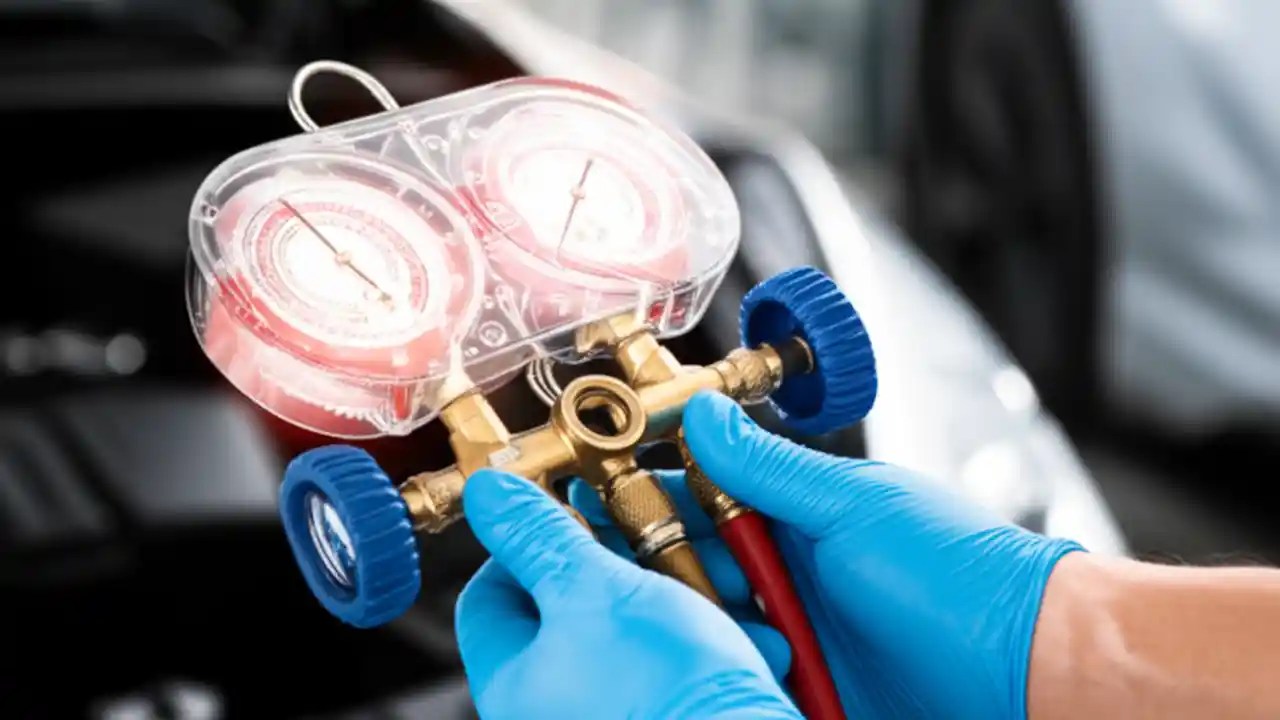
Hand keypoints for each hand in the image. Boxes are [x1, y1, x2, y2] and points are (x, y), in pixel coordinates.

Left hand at [455, 468, 802, 719]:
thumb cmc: (664, 692)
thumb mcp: (594, 590)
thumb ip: (538, 536)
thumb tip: (488, 494)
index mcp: (513, 683)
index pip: (490, 595)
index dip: (530, 543)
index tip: (575, 514)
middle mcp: (553, 707)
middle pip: (572, 603)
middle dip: (631, 560)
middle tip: (668, 536)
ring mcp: (611, 712)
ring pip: (638, 626)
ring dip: (687, 592)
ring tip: (728, 584)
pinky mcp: (669, 713)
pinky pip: (680, 663)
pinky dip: (714, 637)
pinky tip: (752, 632)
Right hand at [572, 391, 1083, 718]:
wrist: (1033, 674)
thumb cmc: (964, 577)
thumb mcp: (857, 508)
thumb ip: (771, 469)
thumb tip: (703, 417)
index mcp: (797, 519)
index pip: (696, 497)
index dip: (638, 496)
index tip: (584, 493)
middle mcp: (786, 578)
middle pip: (687, 570)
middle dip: (648, 572)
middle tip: (610, 574)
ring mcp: (790, 641)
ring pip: (701, 632)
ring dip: (682, 631)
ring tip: (678, 631)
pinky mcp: (798, 694)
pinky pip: (733, 681)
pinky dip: (710, 678)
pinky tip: (689, 675)